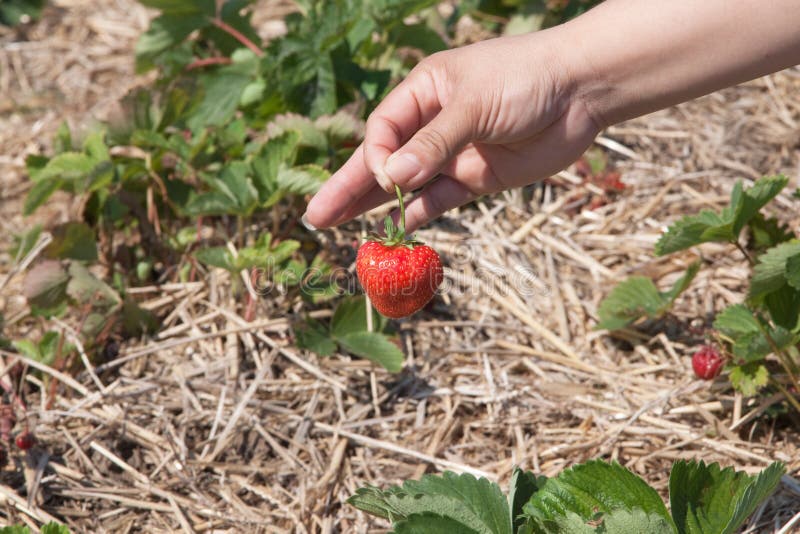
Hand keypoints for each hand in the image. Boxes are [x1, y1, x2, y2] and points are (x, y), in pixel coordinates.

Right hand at [304, 30, 599, 231]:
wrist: (582, 91)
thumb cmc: (525, 78)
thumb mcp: (474, 103)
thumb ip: (434, 143)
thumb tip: (393, 180)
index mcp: (424, 92)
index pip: (383, 129)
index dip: (377, 156)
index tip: (386, 176)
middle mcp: (433, 125)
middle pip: (383, 162)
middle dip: (349, 188)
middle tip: (314, 218)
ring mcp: (454, 154)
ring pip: (406, 186)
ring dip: (376, 207)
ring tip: (337, 228)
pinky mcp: (477, 179)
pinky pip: (439, 200)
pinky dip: (419, 214)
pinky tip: (395, 229)